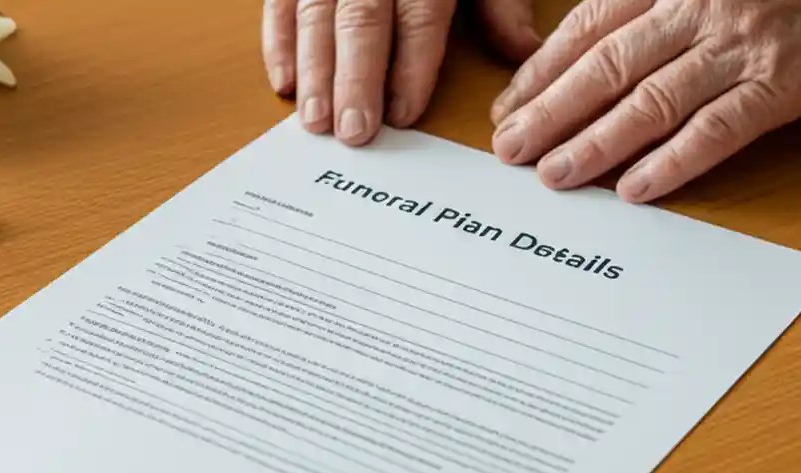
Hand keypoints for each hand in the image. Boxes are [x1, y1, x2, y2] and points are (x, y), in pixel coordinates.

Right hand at [262, 0, 540, 145]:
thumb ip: (498, 2)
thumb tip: (523, 50)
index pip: (418, 16)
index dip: (410, 66)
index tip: (402, 114)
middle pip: (361, 19)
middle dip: (354, 79)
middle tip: (352, 131)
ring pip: (315, 12)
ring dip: (314, 70)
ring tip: (316, 121)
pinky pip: (279, 1)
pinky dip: (277, 42)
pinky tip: (285, 84)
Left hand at [489, 0, 800, 202]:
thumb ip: (649, 12)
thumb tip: (582, 58)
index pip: (589, 27)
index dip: (541, 70)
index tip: (507, 106)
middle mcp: (700, 8)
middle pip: (607, 66)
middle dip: (549, 111)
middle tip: (509, 149)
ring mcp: (740, 48)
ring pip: (650, 101)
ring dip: (595, 143)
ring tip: (553, 175)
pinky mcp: (780, 87)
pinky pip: (715, 130)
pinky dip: (672, 162)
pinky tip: (634, 189)